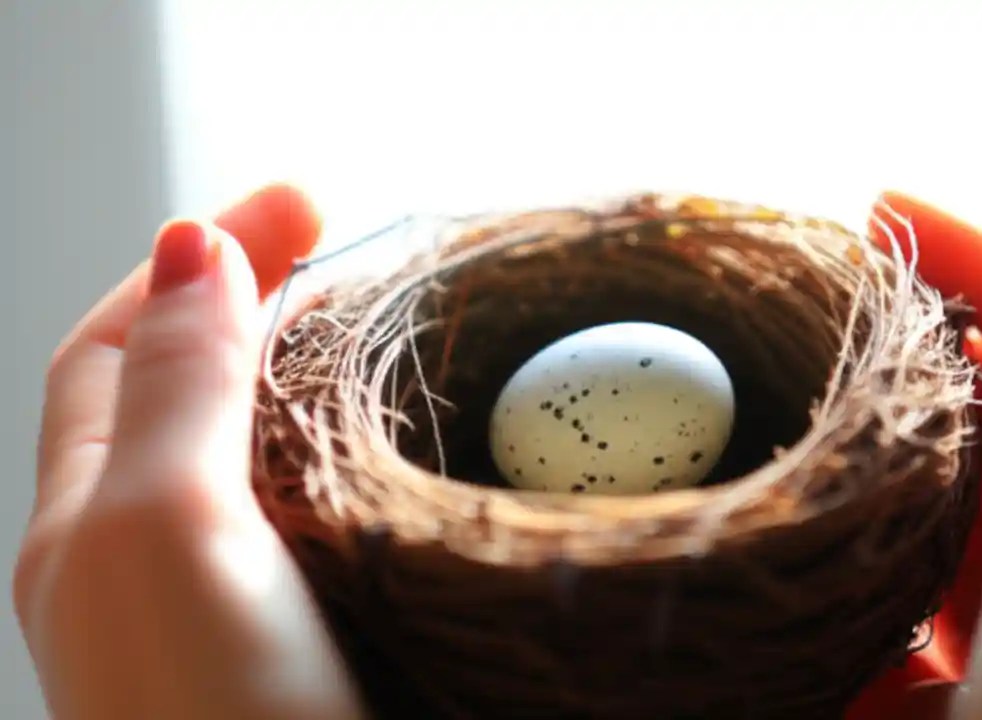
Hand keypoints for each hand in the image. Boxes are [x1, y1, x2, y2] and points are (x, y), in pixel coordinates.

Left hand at [13, 185, 365, 719]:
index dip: (198, 256)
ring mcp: (239, 601)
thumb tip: (189, 244)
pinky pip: (329, 515)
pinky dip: (365, 458)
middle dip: (257, 298)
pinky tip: (416, 452)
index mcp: (92, 522)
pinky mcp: (317, 638)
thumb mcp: (170, 532)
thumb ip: (177, 389)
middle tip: (352, 243)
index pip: (120, 344)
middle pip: (188, 387)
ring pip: (264, 453)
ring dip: (315, 376)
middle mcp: (154, 558)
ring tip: (387, 324)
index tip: (303, 197)